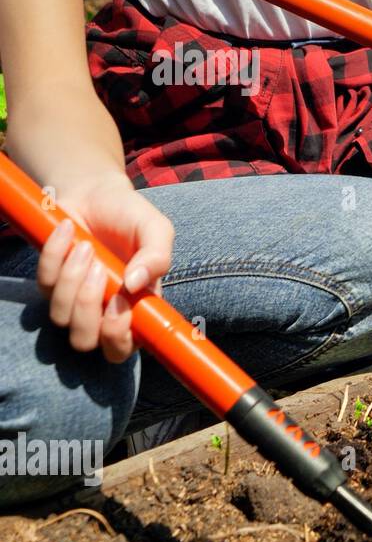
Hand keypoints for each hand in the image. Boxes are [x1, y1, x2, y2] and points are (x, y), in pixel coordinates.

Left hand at [36, 171, 173, 362]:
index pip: (122, 348)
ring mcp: (73, 298)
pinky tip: (68, 231)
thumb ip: (158, 258)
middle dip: (87, 310)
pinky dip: (55, 254)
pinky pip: (44, 282)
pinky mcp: (49, 281)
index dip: (117, 339)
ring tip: (86, 247)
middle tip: (99, 271)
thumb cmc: (131, 215)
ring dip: (71, 279)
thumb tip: (135, 285)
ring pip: (60, 316)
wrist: (96, 192)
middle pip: (84, 341)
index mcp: (136, 308)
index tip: (119, 304)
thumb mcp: (156, 230)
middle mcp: (103, 310)